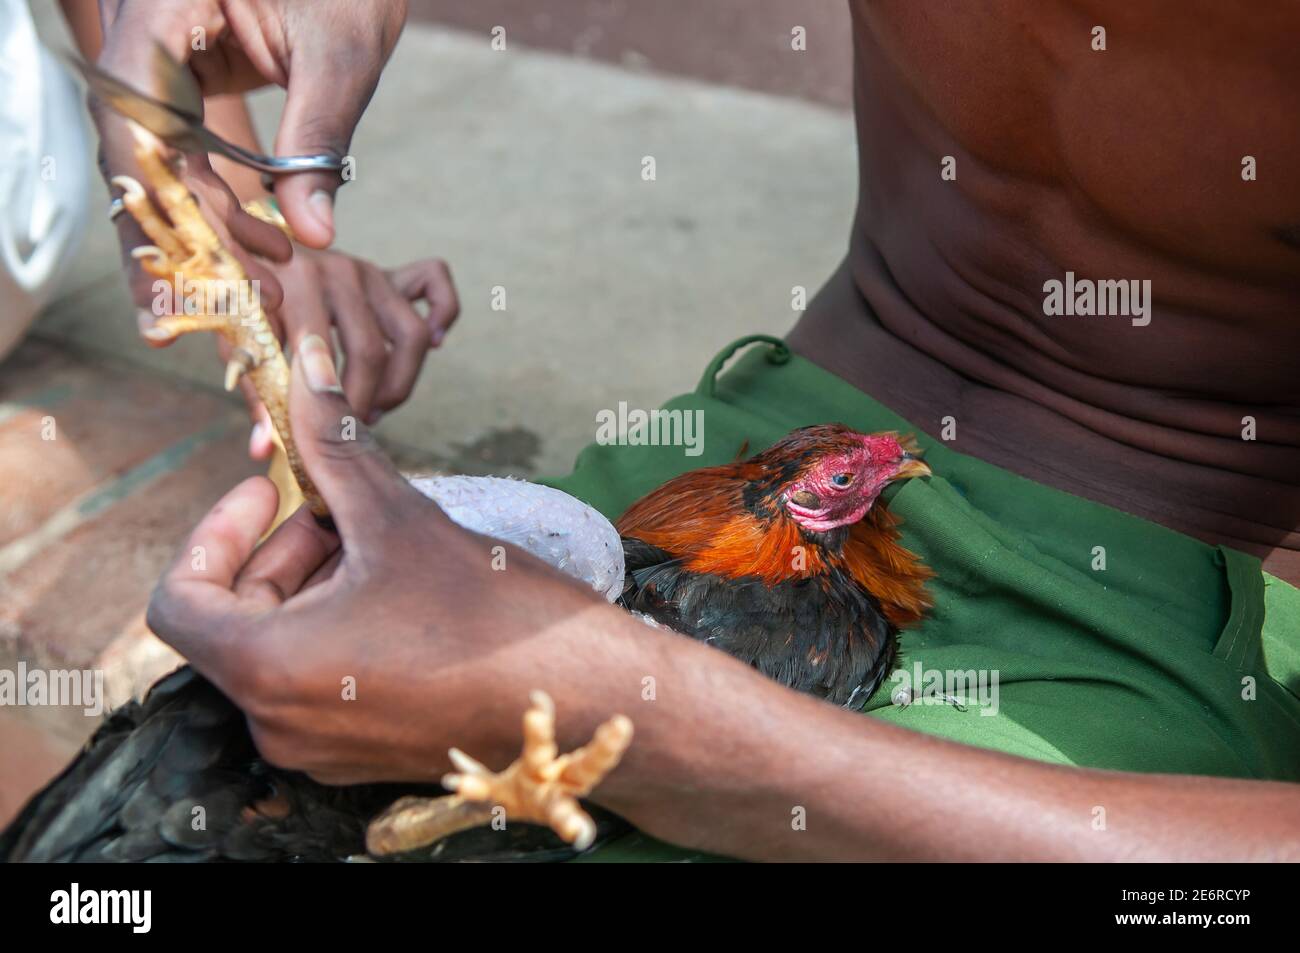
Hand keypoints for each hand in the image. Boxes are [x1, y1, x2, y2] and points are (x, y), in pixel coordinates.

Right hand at [94, 0, 407, 309]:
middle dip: (176, 242)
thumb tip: (317, 235)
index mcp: (160, 10)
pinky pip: (189, 157)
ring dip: (202, 237)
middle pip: (139, 157)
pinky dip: (219, 210)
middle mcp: (143, 40)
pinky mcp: (187, 87)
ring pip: (161, 167)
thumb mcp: (342, 52)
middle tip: (206, 320)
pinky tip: (255, 260)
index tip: (190, 277)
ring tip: (250, 301)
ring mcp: (160, 64)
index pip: (136, 121)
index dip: (159, 208)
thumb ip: (319, 138)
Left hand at [146, 335, 632, 784]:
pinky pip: (317, 683)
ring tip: (382, 547)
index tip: (270, 495)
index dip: (216, 532)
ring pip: (279, 649)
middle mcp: (278, 722)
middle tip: (344, 511)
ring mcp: (319, 747)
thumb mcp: (399, 518)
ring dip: (313, 586)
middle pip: (235, 619)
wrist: (581, 697)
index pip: (180, 599)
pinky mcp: (360, 753)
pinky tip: (401, 592)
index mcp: (267, 667)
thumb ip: (332, 444)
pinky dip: (336, 628)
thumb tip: (304, 367)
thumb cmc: (491, 612)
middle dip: (281, 552)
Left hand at [236, 251, 459, 458]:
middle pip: (374, 351)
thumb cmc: (249, 304)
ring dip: (401, 380)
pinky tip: (433, 346)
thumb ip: (257, 394)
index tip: (328, 436)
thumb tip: (261, 449)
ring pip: (413, 333)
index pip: (327, 355)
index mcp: (299, 282)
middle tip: (351, 429)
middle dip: (365, 402)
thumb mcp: (242, 343)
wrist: (253, 250)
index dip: (332, 404)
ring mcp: (373, 270)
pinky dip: (443, 313)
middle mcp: (343, 270)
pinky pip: (436, 282)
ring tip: (378, 408)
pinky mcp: (393, 272)